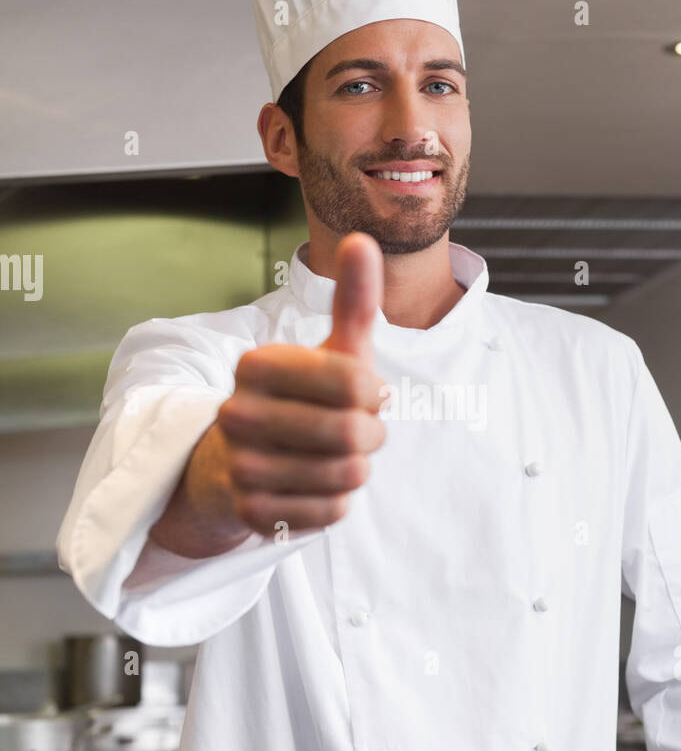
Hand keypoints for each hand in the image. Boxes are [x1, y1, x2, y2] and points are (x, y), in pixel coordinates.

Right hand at [216, 231, 388, 536]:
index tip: (361, 394)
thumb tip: (362, 238)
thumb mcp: (328, 349)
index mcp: (256, 366)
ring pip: (346, 476)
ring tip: (333, 456)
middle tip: (354, 430)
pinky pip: (331, 512)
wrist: (236, 462)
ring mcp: (240, 465)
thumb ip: (352, 298)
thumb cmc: (299, 398)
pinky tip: (315, 484)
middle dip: (370, 435)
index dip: (373, 394)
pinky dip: (337, 500)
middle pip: (353, 434)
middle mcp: (236, 413)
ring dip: (356, 469)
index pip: (354, 383)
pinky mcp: (250, 511)